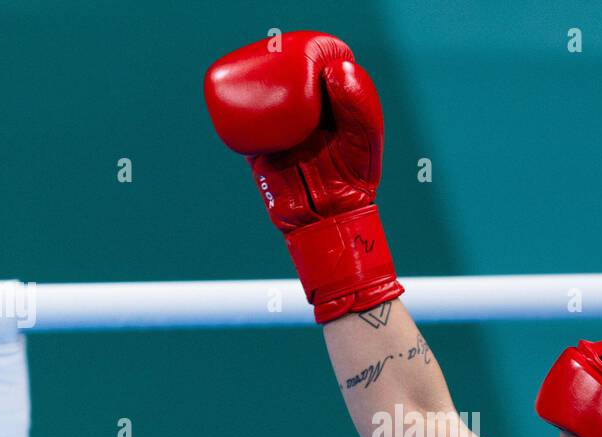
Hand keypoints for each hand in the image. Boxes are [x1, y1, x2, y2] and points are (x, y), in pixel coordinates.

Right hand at [205, 31, 403, 322]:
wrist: (326, 220)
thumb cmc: (353, 182)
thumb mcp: (363, 141)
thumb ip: (359, 109)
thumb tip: (335, 70)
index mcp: (332, 112)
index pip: (321, 75)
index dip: (314, 57)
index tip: (308, 51)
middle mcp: (306, 120)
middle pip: (291, 84)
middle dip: (282, 65)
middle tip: (278, 56)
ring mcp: (282, 134)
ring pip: (267, 99)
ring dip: (260, 78)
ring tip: (259, 65)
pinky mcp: (261, 150)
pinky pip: (247, 124)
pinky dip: (239, 106)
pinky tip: (238, 87)